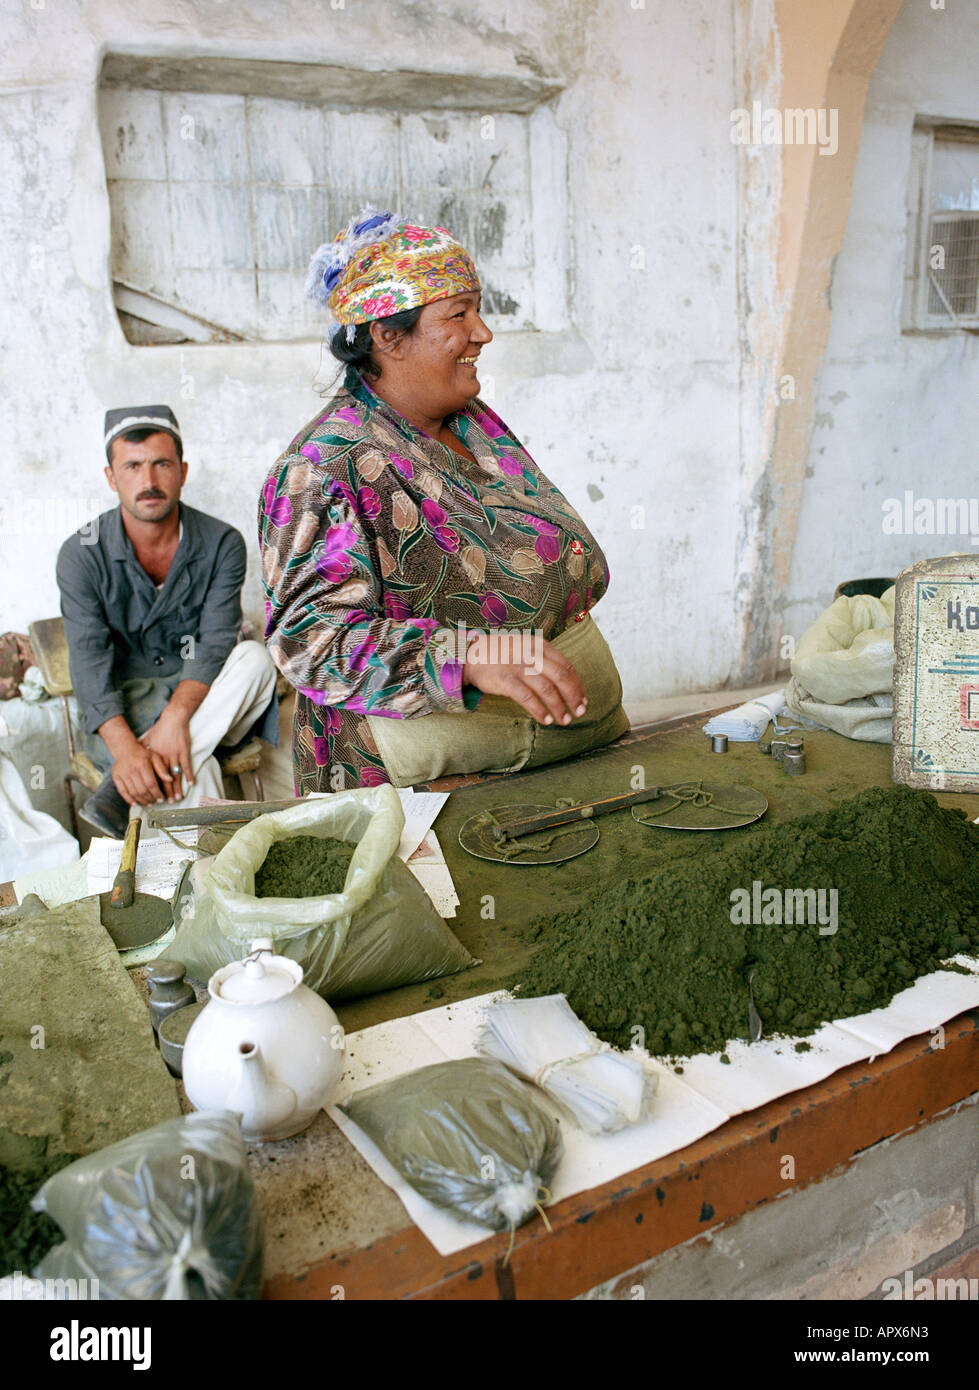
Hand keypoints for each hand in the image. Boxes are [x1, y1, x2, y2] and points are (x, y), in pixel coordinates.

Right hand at [110, 741, 174, 805]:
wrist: (124, 748)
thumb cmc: (141, 754)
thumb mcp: (155, 757)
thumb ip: (162, 769)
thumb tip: (170, 780)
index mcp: (142, 764)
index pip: (151, 783)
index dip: (156, 793)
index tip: (161, 799)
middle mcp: (132, 770)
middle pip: (142, 790)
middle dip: (150, 798)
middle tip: (155, 802)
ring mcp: (122, 774)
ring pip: (133, 792)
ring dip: (141, 800)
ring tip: (148, 803)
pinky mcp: (116, 777)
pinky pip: (122, 791)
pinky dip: (128, 799)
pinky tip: (135, 803)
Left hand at [141, 709, 193, 800]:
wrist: (173, 719)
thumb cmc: (161, 729)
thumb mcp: (148, 739)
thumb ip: (143, 748)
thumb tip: (136, 754)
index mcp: (154, 757)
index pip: (154, 776)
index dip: (155, 787)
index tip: (156, 795)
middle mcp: (163, 758)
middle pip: (164, 779)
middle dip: (166, 792)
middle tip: (168, 802)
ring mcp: (174, 755)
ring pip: (175, 775)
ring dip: (177, 788)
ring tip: (178, 798)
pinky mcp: (184, 752)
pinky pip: (186, 766)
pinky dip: (189, 776)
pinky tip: (191, 784)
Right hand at [462, 633, 587, 725]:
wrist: (471, 656)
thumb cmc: (502, 655)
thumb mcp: (526, 649)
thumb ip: (545, 660)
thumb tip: (568, 683)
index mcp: (540, 645)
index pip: (567, 666)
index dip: (578, 685)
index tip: (583, 700)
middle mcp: (531, 654)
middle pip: (561, 677)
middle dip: (573, 697)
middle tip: (579, 712)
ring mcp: (518, 667)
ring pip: (547, 690)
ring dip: (559, 707)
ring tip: (564, 720)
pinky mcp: (506, 680)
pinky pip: (528, 698)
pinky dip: (539, 711)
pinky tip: (546, 720)